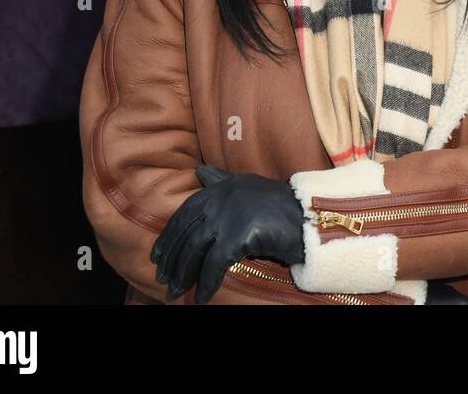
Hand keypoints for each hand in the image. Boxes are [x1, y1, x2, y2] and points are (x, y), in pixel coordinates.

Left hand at [151, 164, 305, 303]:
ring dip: (184, 274)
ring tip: (176, 291)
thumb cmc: (281, 206)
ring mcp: (230, 216)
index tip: (157, 254)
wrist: (310, 218)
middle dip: (171, 258)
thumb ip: (221, 180)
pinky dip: (206, 282)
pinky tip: (202, 296)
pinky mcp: (239, 235)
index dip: (168, 235)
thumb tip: (198, 172)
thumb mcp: (248, 187)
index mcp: (223, 186)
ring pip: (195, 250)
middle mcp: (223, 198)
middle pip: (187, 232)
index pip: (185, 211)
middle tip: (163, 278)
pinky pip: (214, 264)